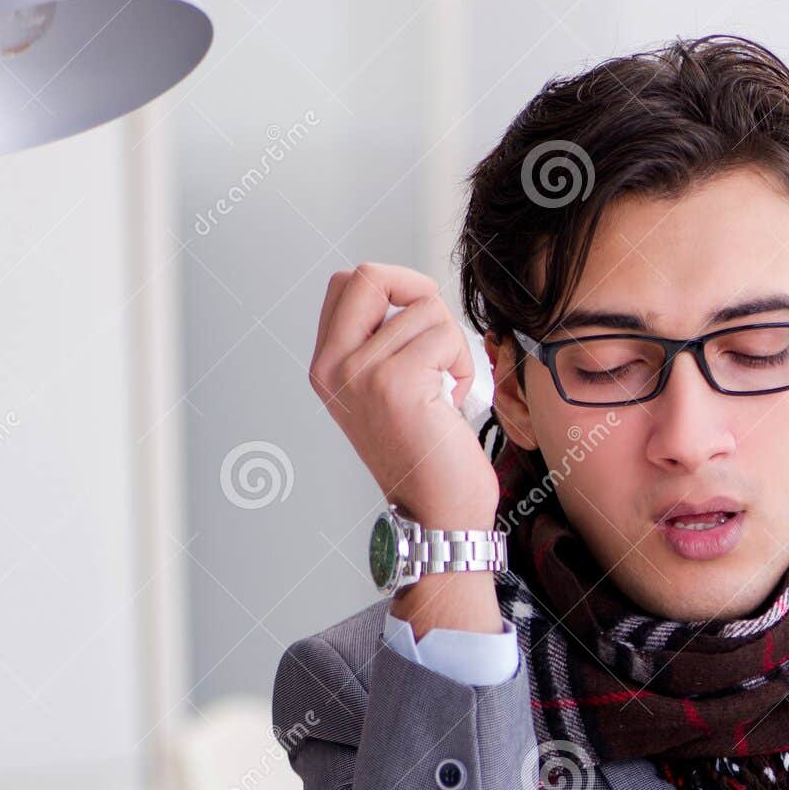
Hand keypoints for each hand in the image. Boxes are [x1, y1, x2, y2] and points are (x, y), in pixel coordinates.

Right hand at [308, 261, 498, 530]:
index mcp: (326, 366)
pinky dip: (463, 364)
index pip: (346, 283)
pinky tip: (453, 400)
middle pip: (371, 275)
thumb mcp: (383, 392)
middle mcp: (333, 367)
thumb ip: (380, 344)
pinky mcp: (396, 382)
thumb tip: (411, 294)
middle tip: (439, 338)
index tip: (419, 318)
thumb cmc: (425, 456)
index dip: (393, 285)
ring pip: (424, 309)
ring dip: (452, 345)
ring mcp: (361, 373)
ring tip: (445, 389)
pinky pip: (445, 336)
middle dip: (420, 294)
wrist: (438, 514)